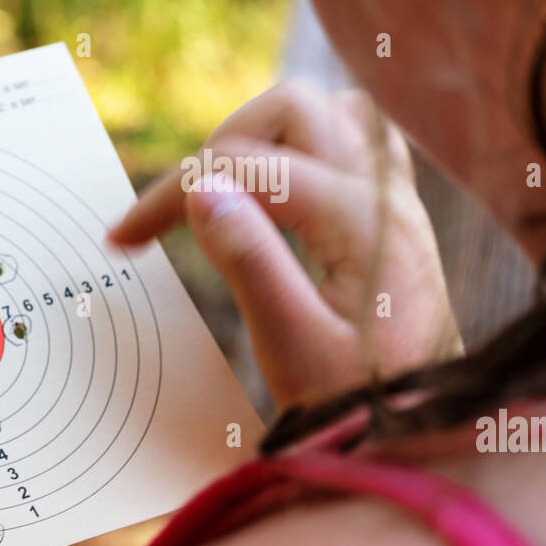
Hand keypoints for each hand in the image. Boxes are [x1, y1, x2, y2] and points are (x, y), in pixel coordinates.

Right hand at [109, 80, 461, 409]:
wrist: (423, 435)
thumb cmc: (359, 405)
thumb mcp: (293, 348)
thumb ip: (251, 263)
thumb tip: (201, 188)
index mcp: (364, 223)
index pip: (249, 166)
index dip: (172, 193)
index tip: (123, 238)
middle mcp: (389, 196)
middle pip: (293, 109)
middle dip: (220, 147)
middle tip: (175, 211)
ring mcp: (398, 198)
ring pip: (324, 113)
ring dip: (262, 137)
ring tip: (218, 192)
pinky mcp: (394, 213)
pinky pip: (350, 142)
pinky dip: (301, 149)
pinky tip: (275, 191)